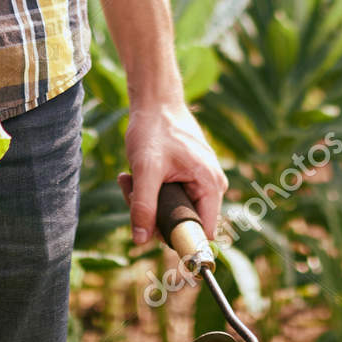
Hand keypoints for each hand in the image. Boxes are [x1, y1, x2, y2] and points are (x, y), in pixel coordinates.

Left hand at [118, 99, 227, 246]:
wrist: (155, 101)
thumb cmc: (154, 129)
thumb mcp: (145, 169)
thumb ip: (143, 205)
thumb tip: (141, 241)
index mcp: (211, 185)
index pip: (201, 233)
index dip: (175, 236)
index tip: (148, 226)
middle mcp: (213, 186)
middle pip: (183, 222)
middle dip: (152, 213)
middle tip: (130, 190)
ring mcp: (202, 181)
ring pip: (172, 210)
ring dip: (146, 201)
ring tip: (129, 177)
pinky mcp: (190, 178)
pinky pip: (169, 197)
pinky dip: (149, 190)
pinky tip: (133, 174)